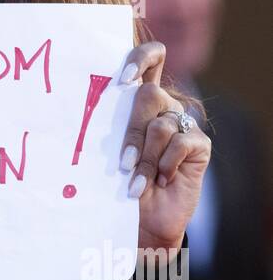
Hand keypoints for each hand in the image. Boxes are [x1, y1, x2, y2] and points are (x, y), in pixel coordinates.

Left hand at [118, 41, 211, 252]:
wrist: (142, 222)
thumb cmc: (117, 185)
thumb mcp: (106, 154)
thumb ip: (105, 127)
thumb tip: (80, 108)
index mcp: (137, 101)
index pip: (150, 57)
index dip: (140, 58)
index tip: (122, 79)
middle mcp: (163, 107)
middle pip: (150, 94)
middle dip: (132, 130)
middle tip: (123, 162)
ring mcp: (183, 124)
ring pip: (161, 125)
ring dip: (145, 158)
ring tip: (136, 183)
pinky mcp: (199, 144)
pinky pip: (181, 142)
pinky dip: (165, 164)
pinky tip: (161, 180)